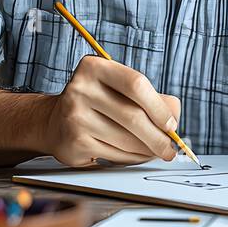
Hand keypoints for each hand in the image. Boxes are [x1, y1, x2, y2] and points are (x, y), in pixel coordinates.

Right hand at [40, 55, 180, 166]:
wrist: (53, 121)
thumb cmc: (98, 102)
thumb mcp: (119, 89)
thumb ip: (151, 98)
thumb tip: (174, 119)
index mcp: (95, 68)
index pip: (136, 84)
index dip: (159, 107)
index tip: (172, 125)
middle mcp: (81, 89)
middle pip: (133, 116)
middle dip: (159, 137)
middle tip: (171, 148)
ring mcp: (75, 117)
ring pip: (127, 140)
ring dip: (148, 150)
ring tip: (157, 151)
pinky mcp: (74, 143)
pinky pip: (115, 155)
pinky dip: (132, 158)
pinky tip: (136, 155)